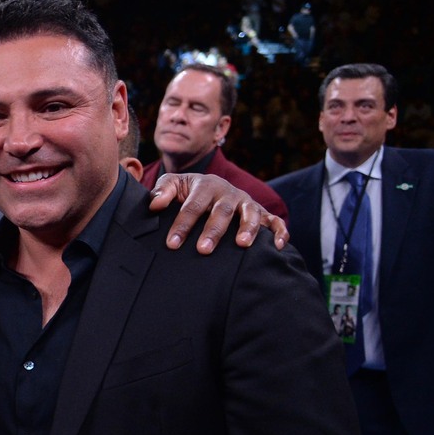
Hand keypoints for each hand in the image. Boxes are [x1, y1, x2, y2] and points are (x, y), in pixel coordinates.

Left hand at [149, 172, 288, 253]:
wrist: (212, 189)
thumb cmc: (189, 192)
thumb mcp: (175, 185)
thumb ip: (163, 191)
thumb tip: (154, 204)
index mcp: (206, 186)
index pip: (193, 205)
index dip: (183, 224)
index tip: (172, 243)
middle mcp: (229, 193)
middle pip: (222, 211)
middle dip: (213, 230)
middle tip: (203, 249)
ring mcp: (247, 203)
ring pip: (251, 214)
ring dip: (248, 229)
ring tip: (241, 244)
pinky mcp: (262, 214)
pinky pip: (275, 222)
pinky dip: (279, 232)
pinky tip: (277, 246)